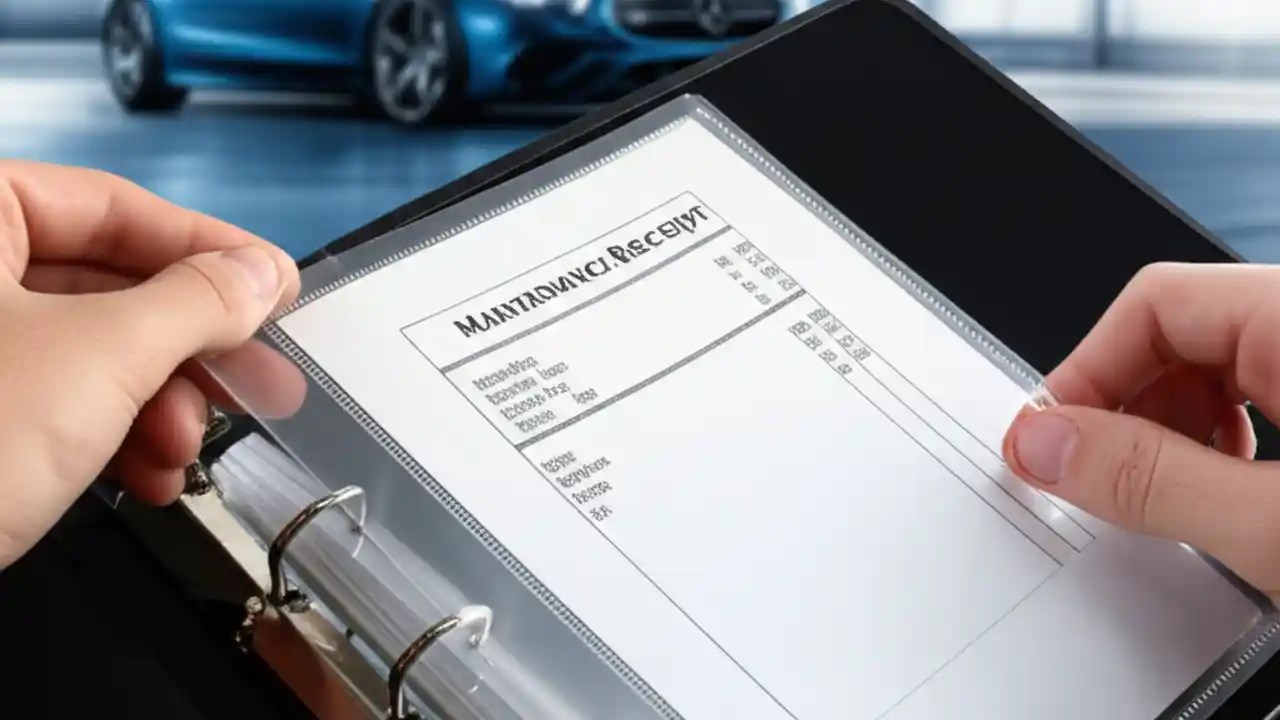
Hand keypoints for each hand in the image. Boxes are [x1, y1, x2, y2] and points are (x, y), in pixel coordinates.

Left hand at [0, 161, 302, 567]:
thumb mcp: (100, 359)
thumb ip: (197, 302)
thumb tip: (261, 274)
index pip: (113, 207)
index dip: (209, 251)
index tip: (275, 288)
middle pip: (104, 286)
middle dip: (184, 353)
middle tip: (253, 382)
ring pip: (84, 352)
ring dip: (154, 407)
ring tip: (185, 454)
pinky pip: (49, 399)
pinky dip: (107, 436)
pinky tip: (145, 477)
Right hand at [1002, 262, 1279, 597]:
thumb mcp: (1278, 528)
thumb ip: (1154, 482)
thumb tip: (1044, 446)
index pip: (1158, 302)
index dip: (1087, 370)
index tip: (1048, 445)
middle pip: (1184, 340)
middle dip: (1128, 415)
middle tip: (1098, 488)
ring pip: (1221, 378)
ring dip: (1174, 443)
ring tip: (1173, 510)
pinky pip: (1265, 410)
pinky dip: (1225, 458)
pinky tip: (1230, 512)